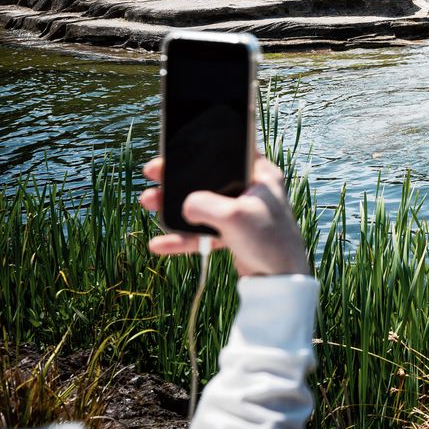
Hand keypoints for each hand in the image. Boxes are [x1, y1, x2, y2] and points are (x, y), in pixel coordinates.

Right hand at [140, 155, 309, 276]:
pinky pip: (203, 230)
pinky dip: (184, 237)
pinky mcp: (233, 233)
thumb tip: (186, 205)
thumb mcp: (235, 216)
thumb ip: (205, 204)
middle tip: (152, 172)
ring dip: (174, 206)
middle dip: (178, 179)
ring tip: (148, 204)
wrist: (280, 281)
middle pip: (208, 178)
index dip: (204, 148)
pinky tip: (160, 244)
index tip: (176, 148)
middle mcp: (252, 190)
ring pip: (202, 205)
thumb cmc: (269, 241)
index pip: (231, 152)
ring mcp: (241, 212)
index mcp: (261, 175)